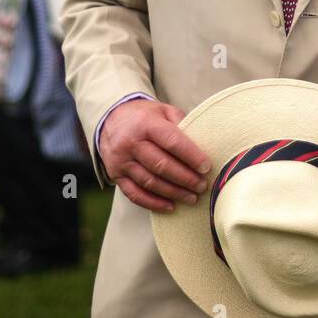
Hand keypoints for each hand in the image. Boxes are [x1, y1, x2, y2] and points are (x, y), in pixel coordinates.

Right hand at [98, 98, 210, 213]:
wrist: (110, 119)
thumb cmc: (145, 116)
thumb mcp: (163, 111)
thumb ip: (181, 124)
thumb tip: (204, 143)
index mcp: (146, 124)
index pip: (172, 141)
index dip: (191, 156)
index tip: (206, 167)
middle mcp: (131, 142)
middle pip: (161, 165)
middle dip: (185, 178)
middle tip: (202, 186)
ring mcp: (121, 161)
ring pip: (150, 182)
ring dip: (173, 192)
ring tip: (192, 197)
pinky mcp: (116, 175)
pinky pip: (134, 194)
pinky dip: (153, 203)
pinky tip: (170, 206)